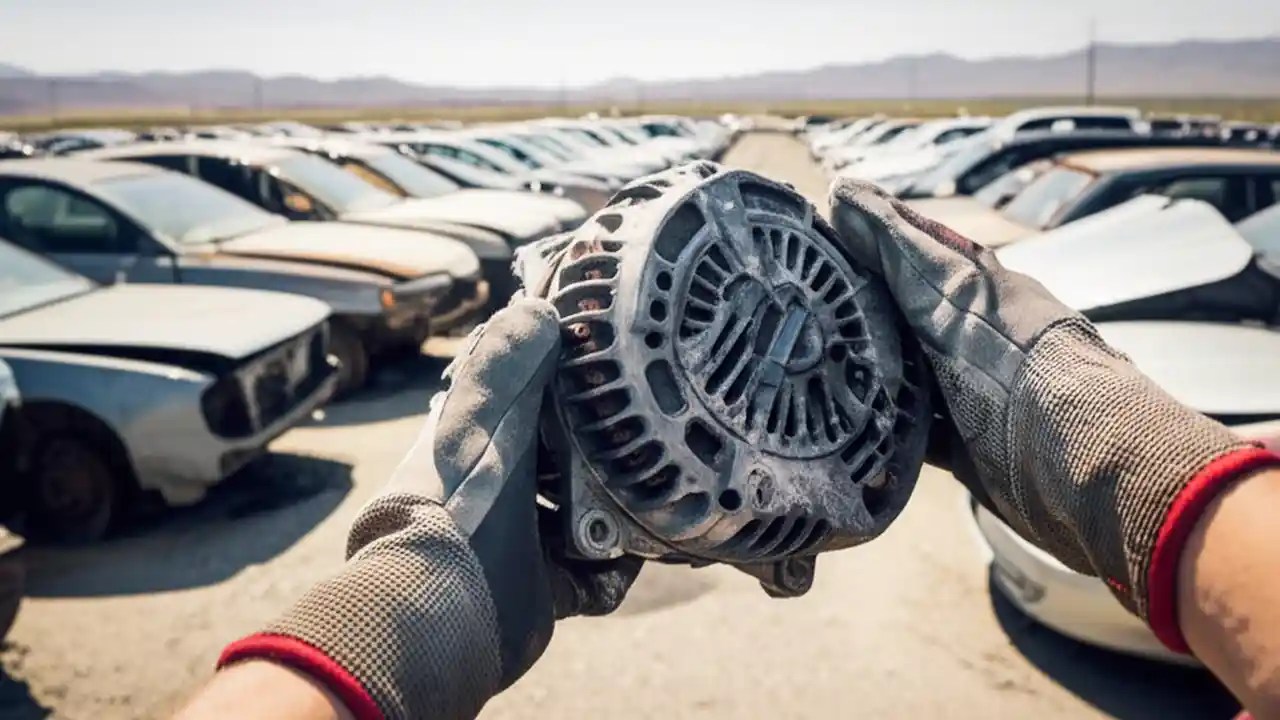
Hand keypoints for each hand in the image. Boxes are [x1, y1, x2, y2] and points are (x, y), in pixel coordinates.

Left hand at [219, 299, 639, 719]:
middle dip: (609, 452)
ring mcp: (524, 540)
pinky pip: (598, 575)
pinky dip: (616, 570)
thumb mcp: (480, 423)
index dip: (574, 384)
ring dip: (621, 512)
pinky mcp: (544, 587)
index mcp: (484, 440)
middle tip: (653, 439)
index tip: (618, 372)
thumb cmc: (455, 505)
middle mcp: (504, 487)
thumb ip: (506, 366)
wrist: (439, 611)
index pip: (535, 398)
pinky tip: (630, 555)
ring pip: (589, 515)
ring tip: (656, 497)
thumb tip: (537, 306)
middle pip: (571, 457)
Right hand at [828, 178, 1276, 650]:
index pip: (904, 252)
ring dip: (856, 370)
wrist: (1086, 465)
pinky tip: (839, 426)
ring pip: (893, 372)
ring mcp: (963, 395)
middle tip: (787, 297)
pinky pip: (903, 434)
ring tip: (798, 358)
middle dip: (846, 307)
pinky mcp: (961, 450)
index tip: (809, 231)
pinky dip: (875, 431)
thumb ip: (901, 252)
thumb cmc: (1024, 366)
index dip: (859, 241)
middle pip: (893, 314)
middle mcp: (965, 339)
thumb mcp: (955, 293)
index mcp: (972, 291)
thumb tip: (847, 196)